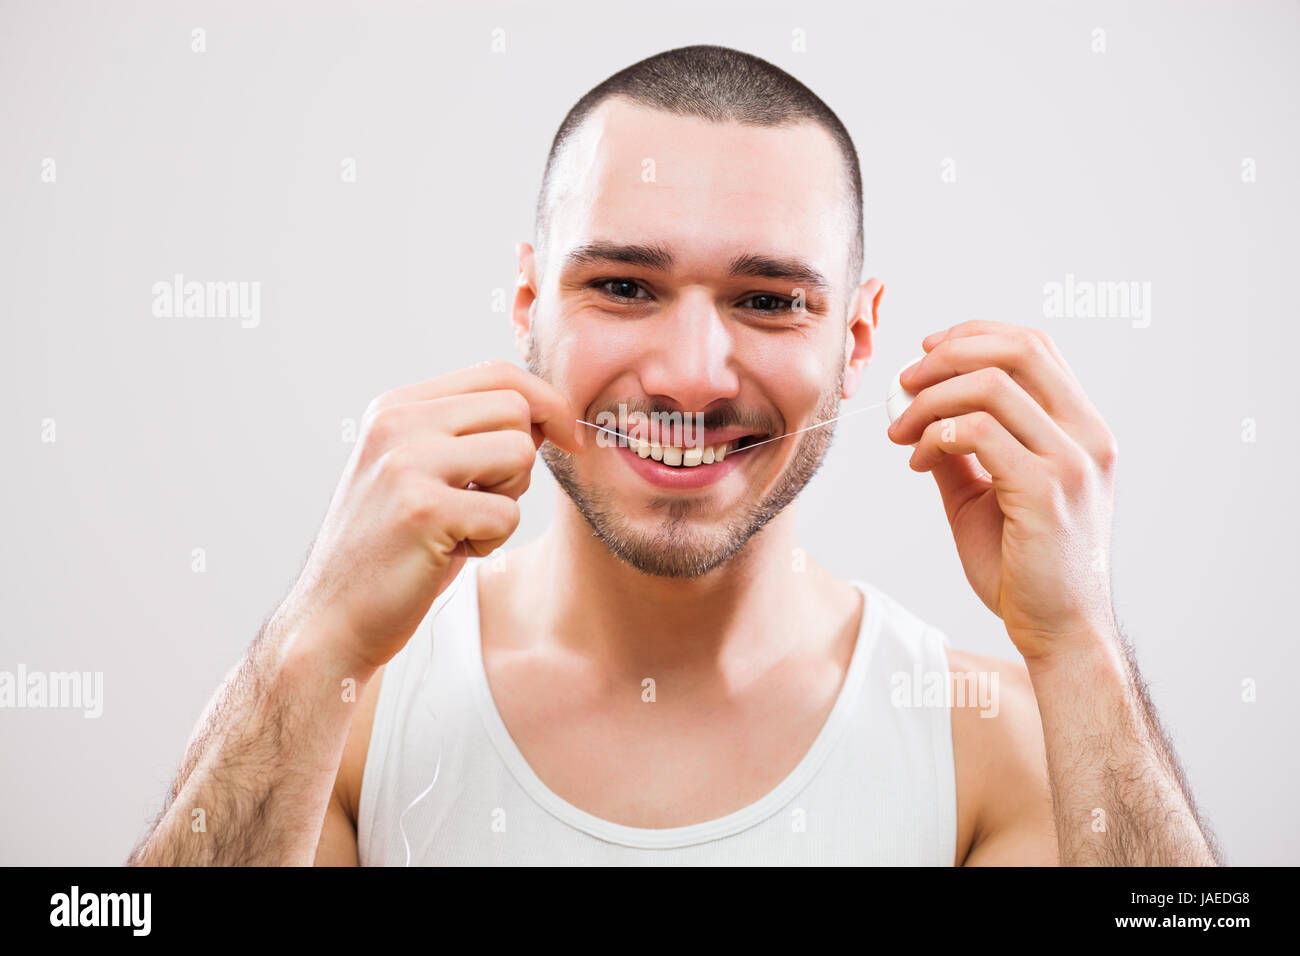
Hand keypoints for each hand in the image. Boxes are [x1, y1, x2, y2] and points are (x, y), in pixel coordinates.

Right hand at [277, 360, 582, 672]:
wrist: (335, 616)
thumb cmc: (394, 548)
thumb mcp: (425, 473)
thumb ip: (474, 435)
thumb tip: (549, 414)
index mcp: (396, 407)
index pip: (496, 373)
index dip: (546, 401)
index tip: (568, 437)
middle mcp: (397, 424)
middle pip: (516, 410)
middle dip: (521, 461)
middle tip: (482, 500)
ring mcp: (407, 463)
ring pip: (519, 455)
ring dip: (507, 501)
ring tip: (461, 526)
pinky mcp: (424, 510)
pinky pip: (508, 512)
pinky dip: (492, 541)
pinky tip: (449, 553)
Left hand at [885, 321, 1117, 660]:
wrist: (1057, 629)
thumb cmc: (1024, 566)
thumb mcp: (984, 492)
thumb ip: (961, 447)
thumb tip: (918, 407)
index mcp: (1082, 428)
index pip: (1034, 346)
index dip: (974, 335)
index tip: (925, 353)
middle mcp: (1088, 436)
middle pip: (1018, 349)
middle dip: (947, 355)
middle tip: (903, 383)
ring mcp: (1072, 461)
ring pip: (989, 386)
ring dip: (928, 400)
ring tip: (899, 432)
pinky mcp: (1045, 491)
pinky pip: (977, 431)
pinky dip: (934, 435)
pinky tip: (917, 461)